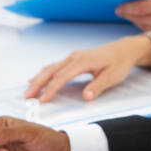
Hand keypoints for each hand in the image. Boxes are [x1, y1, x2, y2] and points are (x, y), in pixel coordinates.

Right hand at [25, 35, 150, 102]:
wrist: (124, 49)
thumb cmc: (119, 63)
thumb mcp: (112, 77)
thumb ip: (97, 87)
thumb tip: (86, 97)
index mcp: (83, 61)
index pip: (62, 77)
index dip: (51, 89)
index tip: (42, 100)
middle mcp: (74, 57)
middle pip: (51, 71)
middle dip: (37, 84)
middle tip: (27, 96)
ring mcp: (72, 57)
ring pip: (50, 68)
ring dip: (38, 79)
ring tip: (28, 91)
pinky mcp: (73, 59)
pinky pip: (54, 66)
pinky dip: (44, 74)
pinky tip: (36, 79)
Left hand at [115, 0, 150, 30]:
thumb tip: (133, 1)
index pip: (140, 8)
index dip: (126, 8)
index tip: (118, 8)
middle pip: (140, 20)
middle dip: (129, 15)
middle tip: (122, 11)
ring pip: (144, 28)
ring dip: (137, 22)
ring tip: (133, 16)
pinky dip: (146, 28)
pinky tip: (145, 23)